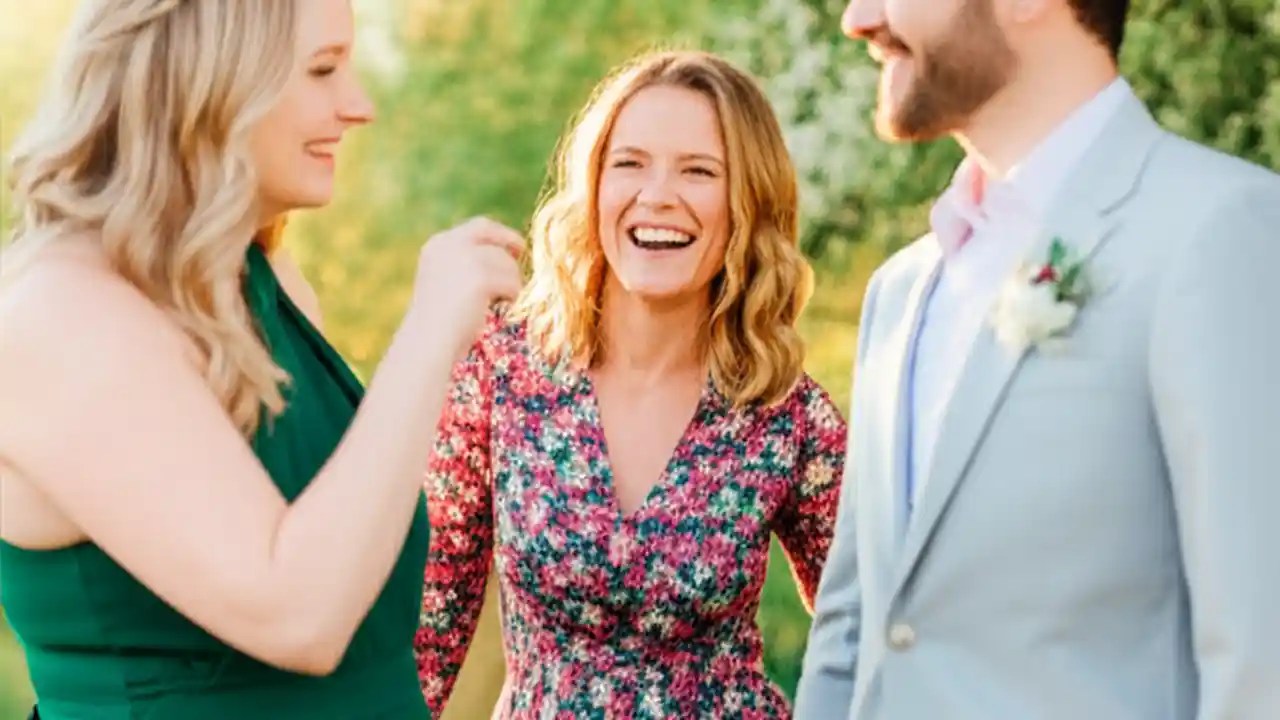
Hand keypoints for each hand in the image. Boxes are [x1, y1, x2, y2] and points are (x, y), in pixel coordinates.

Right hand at [408, 216, 524, 358]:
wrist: (428, 342)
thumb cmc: (438, 323)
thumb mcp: (446, 284)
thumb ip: (465, 267)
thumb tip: (500, 259)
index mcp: (437, 246)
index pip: (477, 228)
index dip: (499, 234)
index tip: (514, 243)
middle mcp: (449, 245)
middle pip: (492, 235)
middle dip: (510, 240)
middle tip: (524, 251)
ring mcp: (464, 258)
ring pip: (505, 261)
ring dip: (511, 281)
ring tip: (502, 301)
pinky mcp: (480, 277)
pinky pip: (511, 282)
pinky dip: (512, 295)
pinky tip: (504, 308)